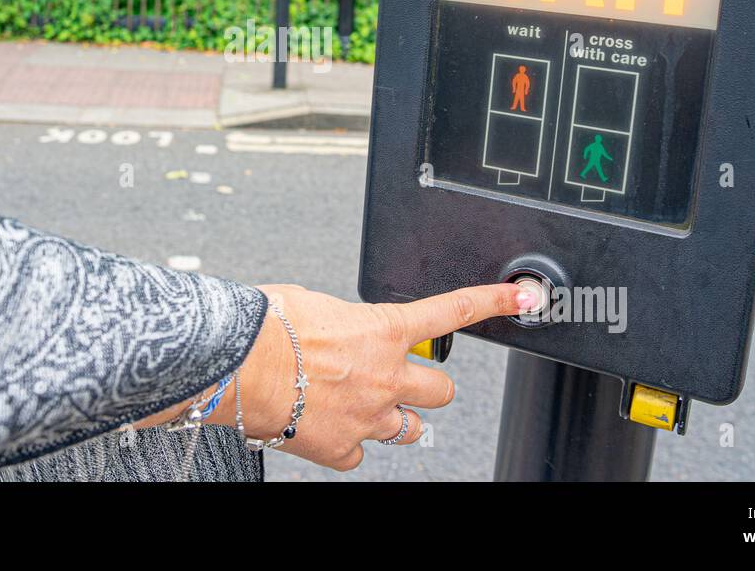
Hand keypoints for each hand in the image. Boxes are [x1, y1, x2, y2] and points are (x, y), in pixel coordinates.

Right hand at [224, 282, 531, 470]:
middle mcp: (385, 376)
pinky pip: (361, 455)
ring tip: (363, 406)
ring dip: (395, 418)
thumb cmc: (265, 326)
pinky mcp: (342, 449)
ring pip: (411, 430)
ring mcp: (368, 417)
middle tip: (401, 379)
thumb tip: (340, 325)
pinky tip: (328, 427)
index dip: (494, 303)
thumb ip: (344, 317)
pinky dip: (350, 444)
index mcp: (383, 329)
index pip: (452, 311)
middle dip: (427, 385)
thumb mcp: (314, 301)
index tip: (520, 299)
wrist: (234, 365)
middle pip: (441, 390)